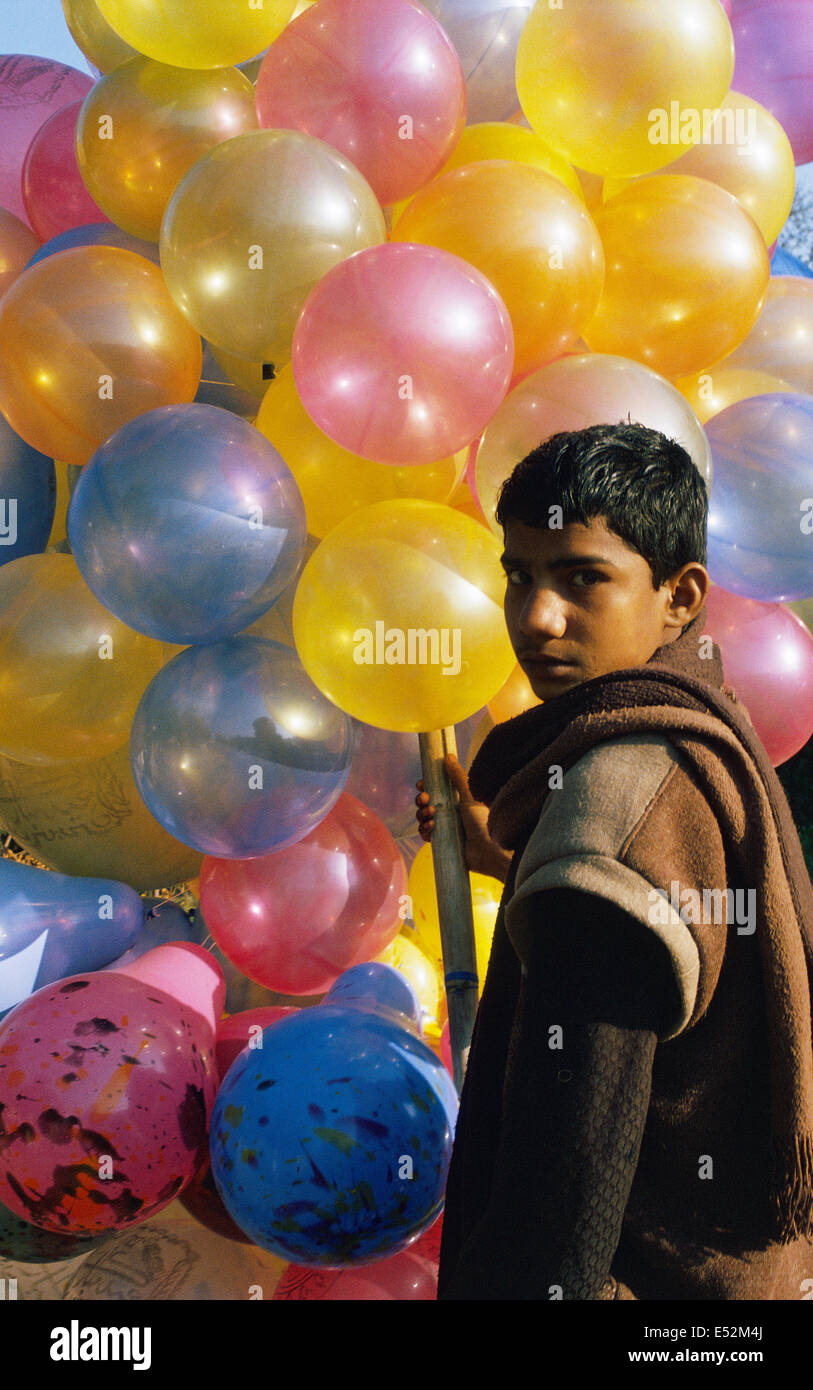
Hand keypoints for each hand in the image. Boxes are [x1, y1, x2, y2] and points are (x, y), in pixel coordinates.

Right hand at [415, 753, 511, 883]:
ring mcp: (445, 829)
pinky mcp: (442, 843)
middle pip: (427, 804)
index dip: (427, 787)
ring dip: (422, 813)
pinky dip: (424, 829)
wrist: (490, 851)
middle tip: (425, 798)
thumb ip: (457, 777)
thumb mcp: (470, 795)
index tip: (422, 784)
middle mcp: (450, 814)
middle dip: (422, 799)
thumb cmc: (485, 821)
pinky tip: (431, 826)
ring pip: (423, 818)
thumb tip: (448, 756)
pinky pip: (425, 834)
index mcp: (457, 801)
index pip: (436, 791)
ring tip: (431, 813)